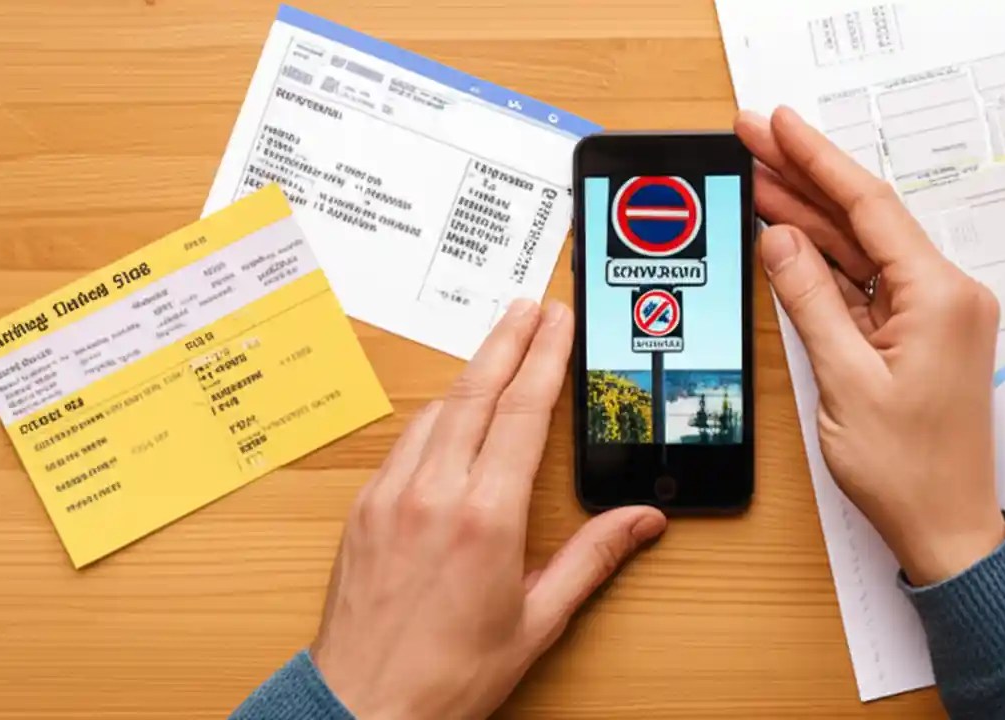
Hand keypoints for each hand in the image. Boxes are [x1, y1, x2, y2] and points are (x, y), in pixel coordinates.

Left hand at [311, 300, 666, 718]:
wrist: (363, 706)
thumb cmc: (449, 675)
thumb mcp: (536, 621)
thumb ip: (591, 559)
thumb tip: (641, 520)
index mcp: (485, 517)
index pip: (522, 413)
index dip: (544, 358)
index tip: (557, 322)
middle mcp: (434, 493)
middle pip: (476, 392)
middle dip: (507, 341)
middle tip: (530, 307)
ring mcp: (392, 495)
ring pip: (438, 411)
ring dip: (472, 372)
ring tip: (499, 347)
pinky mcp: (364, 508)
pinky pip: (407, 441)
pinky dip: (437, 414)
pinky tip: (453, 409)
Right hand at [735, 107, 1004, 585]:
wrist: (943, 526)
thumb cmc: (906, 469)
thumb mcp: (845, 379)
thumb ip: (809, 300)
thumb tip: (779, 238)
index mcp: (939, 295)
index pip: (867, 206)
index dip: (816, 159)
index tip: (776, 125)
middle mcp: (943, 294)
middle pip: (861, 219)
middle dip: (803, 178)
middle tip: (750, 140)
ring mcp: (929, 314)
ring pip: (858, 250)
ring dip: (807, 217)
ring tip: (755, 178)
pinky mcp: (914, 335)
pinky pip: (862, 284)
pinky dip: (822, 263)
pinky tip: (786, 237)